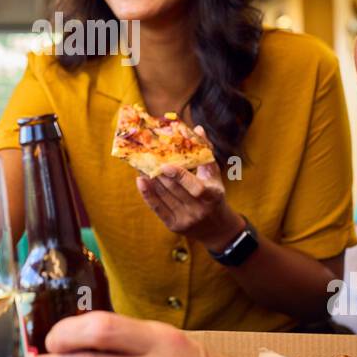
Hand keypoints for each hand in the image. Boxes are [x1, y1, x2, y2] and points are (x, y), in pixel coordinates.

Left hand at [136, 131, 243, 246]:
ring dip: (151, 180)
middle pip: (174, 190)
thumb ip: (206, 153)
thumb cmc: (214, 195)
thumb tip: (198, 129)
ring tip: (142, 165)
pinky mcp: (174, 226)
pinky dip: (148, 194)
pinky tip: (141, 180)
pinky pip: (157, 208)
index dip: (179, 177)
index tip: (165, 165)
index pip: (195, 188)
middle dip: (159, 174)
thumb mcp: (214, 176)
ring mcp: (186, 220)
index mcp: (212, 196)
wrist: (216, 228)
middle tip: (147, 158)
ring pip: (164, 197)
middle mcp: (199, 210)